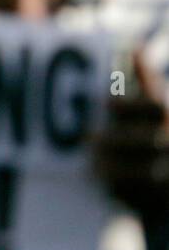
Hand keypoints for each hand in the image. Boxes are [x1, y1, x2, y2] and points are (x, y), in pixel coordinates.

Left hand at [94, 51, 168, 218]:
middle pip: (150, 142)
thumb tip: (132, 46)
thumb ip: (145, 82)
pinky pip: (144, 201)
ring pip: (147, 173)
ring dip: (115, 168)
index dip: (131, 105)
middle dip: (117, 141)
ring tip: (92, 163)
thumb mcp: (154, 110)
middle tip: (88, 139)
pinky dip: (122, 192)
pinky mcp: (165, 204)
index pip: (155, 108)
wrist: (168, 187)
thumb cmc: (157, 135)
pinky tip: (104, 186)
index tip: (105, 103)